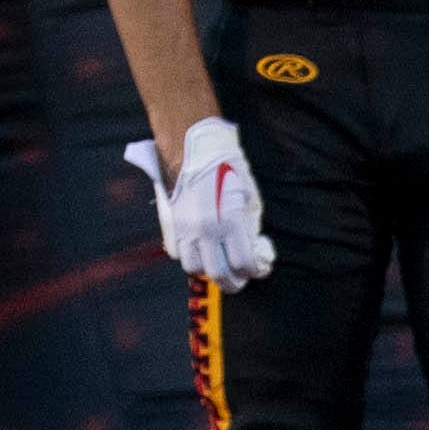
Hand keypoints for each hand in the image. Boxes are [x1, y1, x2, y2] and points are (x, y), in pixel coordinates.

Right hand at [123, 113, 273, 284]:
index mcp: (230, 222)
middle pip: (219, 274)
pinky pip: (177, 253)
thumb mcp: (249, 196)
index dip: (255, 270)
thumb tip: (254, 250)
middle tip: (238, 277)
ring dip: (207, 269)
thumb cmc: (226, 169)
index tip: (257, 266)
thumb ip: (250, 228)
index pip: (244, 264)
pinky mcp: (170, 223)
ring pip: (194, 268)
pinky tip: (199, 248)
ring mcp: (185, 228)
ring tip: (216, 262)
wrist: (191, 148)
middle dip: (233, 281)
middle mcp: (206, 229)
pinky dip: (189, 256)